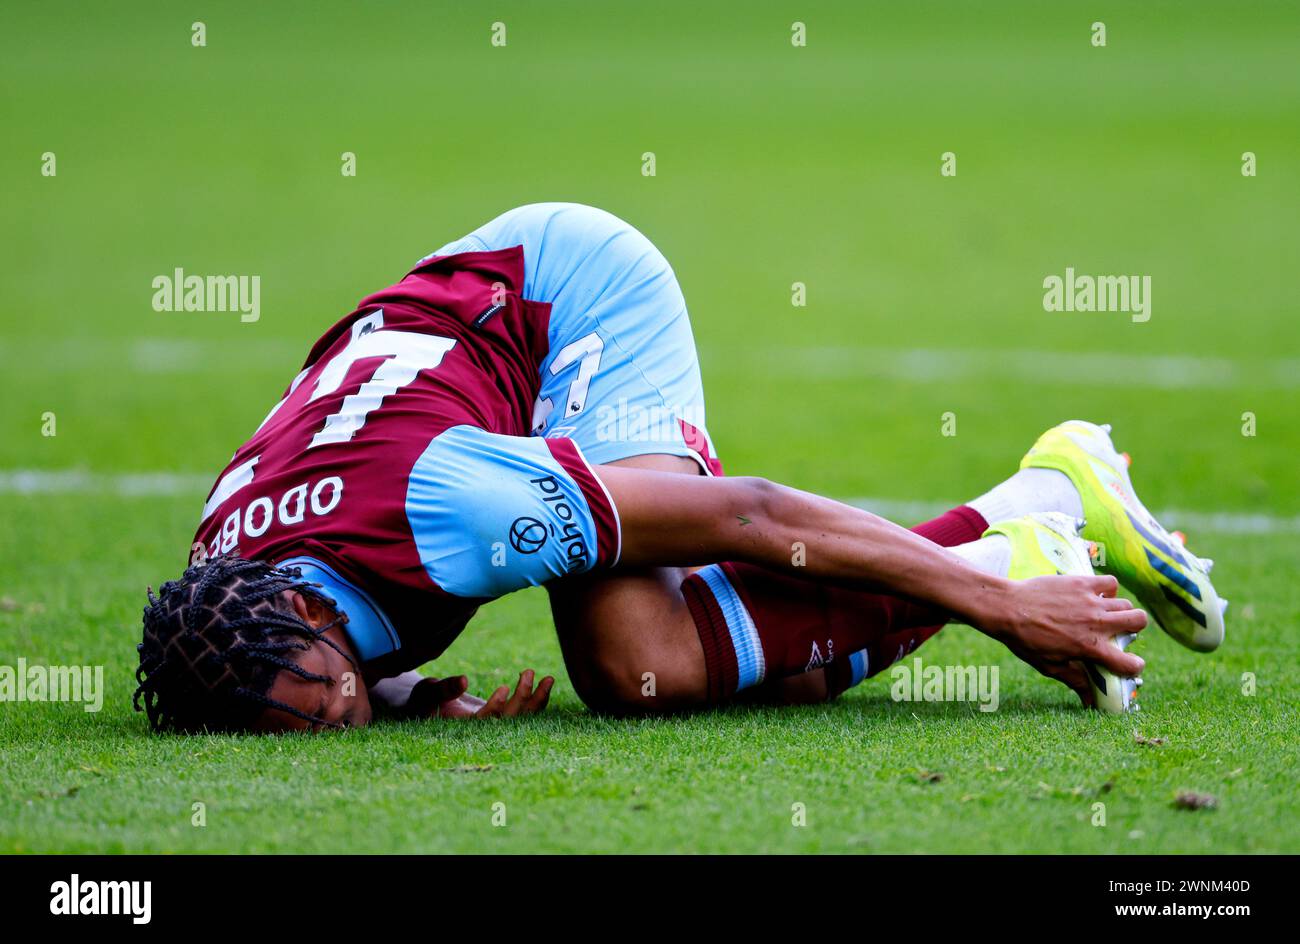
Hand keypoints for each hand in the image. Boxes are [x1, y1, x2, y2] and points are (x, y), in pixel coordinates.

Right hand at [406, 670, 553, 718]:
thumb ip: (444, 689)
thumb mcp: (428, 692)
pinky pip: (523, 712)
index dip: (495, 708)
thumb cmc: (423, 701)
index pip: (485, 722)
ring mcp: (494, 726)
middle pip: (509, 721)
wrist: (426, 707)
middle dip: (522, 698)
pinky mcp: (501, 718)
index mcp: (463, 730)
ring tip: (549, 678)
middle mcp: (483, 732)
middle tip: (529, 672)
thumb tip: (464, 682)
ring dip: (536, 700)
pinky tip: (545, 683)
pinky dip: (535, 699)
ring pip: (521, 718)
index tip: (504, 687)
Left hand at [980, 574, 1146, 704]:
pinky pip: (1110, 583)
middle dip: (1134, 629)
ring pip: (1126, 603)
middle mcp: (1096, 624)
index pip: (1130, 663)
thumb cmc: (1025, 640)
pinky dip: (1107, 589)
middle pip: (1140, 621)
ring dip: (1119, 610)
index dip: (1135, 666)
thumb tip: (1090, 703)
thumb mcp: (1050, 666)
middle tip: (1118, 631)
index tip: (1129, 664)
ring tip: (1103, 614)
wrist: (1007, 608)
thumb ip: (1075, 681)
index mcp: (1090, 648)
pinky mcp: (1082, 583)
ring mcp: (1091, 602)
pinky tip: (1094, 596)